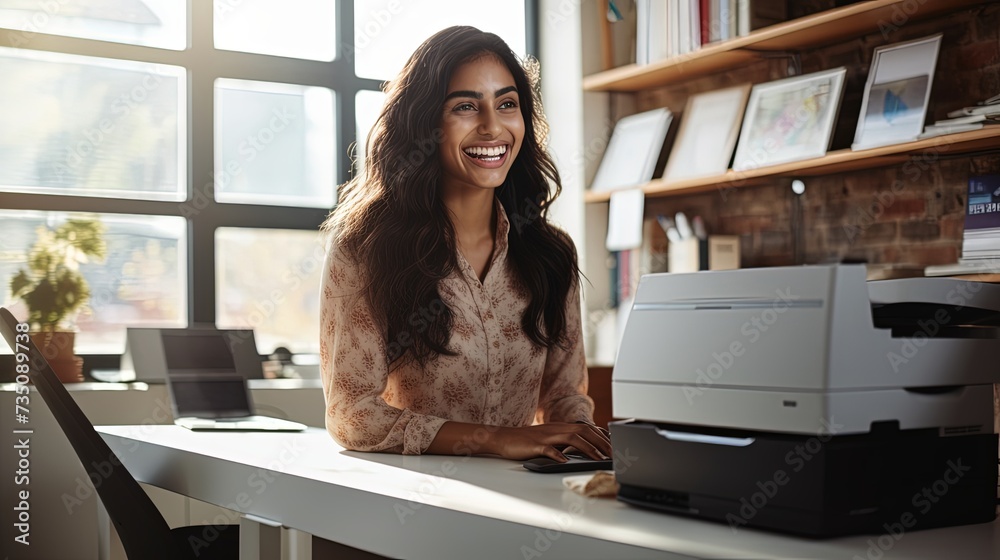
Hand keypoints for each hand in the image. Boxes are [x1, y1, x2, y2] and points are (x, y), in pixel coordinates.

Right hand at [493, 422, 611, 462]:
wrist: (503, 438)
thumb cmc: (527, 441)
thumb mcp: (550, 439)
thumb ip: (565, 441)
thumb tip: (585, 449)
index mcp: (561, 427)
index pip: (587, 428)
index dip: (603, 436)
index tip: (616, 446)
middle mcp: (556, 429)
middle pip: (584, 432)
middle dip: (602, 442)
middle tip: (615, 454)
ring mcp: (545, 437)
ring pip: (571, 439)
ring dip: (588, 449)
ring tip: (600, 458)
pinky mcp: (534, 446)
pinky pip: (548, 449)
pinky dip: (558, 455)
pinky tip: (565, 462)